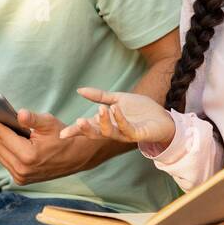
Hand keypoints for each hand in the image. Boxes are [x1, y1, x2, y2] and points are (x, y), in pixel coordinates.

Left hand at [0, 108, 122, 185]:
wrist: (80, 157)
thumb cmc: (67, 136)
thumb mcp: (51, 123)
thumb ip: (33, 119)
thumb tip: (18, 114)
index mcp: (29, 156)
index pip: (1, 136)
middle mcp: (23, 170)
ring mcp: (22, 176)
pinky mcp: (22, 179)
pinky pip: (4, 160)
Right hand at [59, 87, 176, 146]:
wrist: (162, 115)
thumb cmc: (140, 110)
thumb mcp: (117, 99)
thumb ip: (99, 96)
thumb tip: (79, 90)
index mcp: (106, 124)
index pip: (88, 128)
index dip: (75, 131)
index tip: (61, 134)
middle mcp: (113, 131)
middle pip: (95, 134)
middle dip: (86, 129)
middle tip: (78, 122)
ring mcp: (125, 134)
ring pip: (109, 133)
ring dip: (103, 122)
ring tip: (101, 109)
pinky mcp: (137, 134)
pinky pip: (126, 129)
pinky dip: (119, 119)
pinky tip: (115, 109)